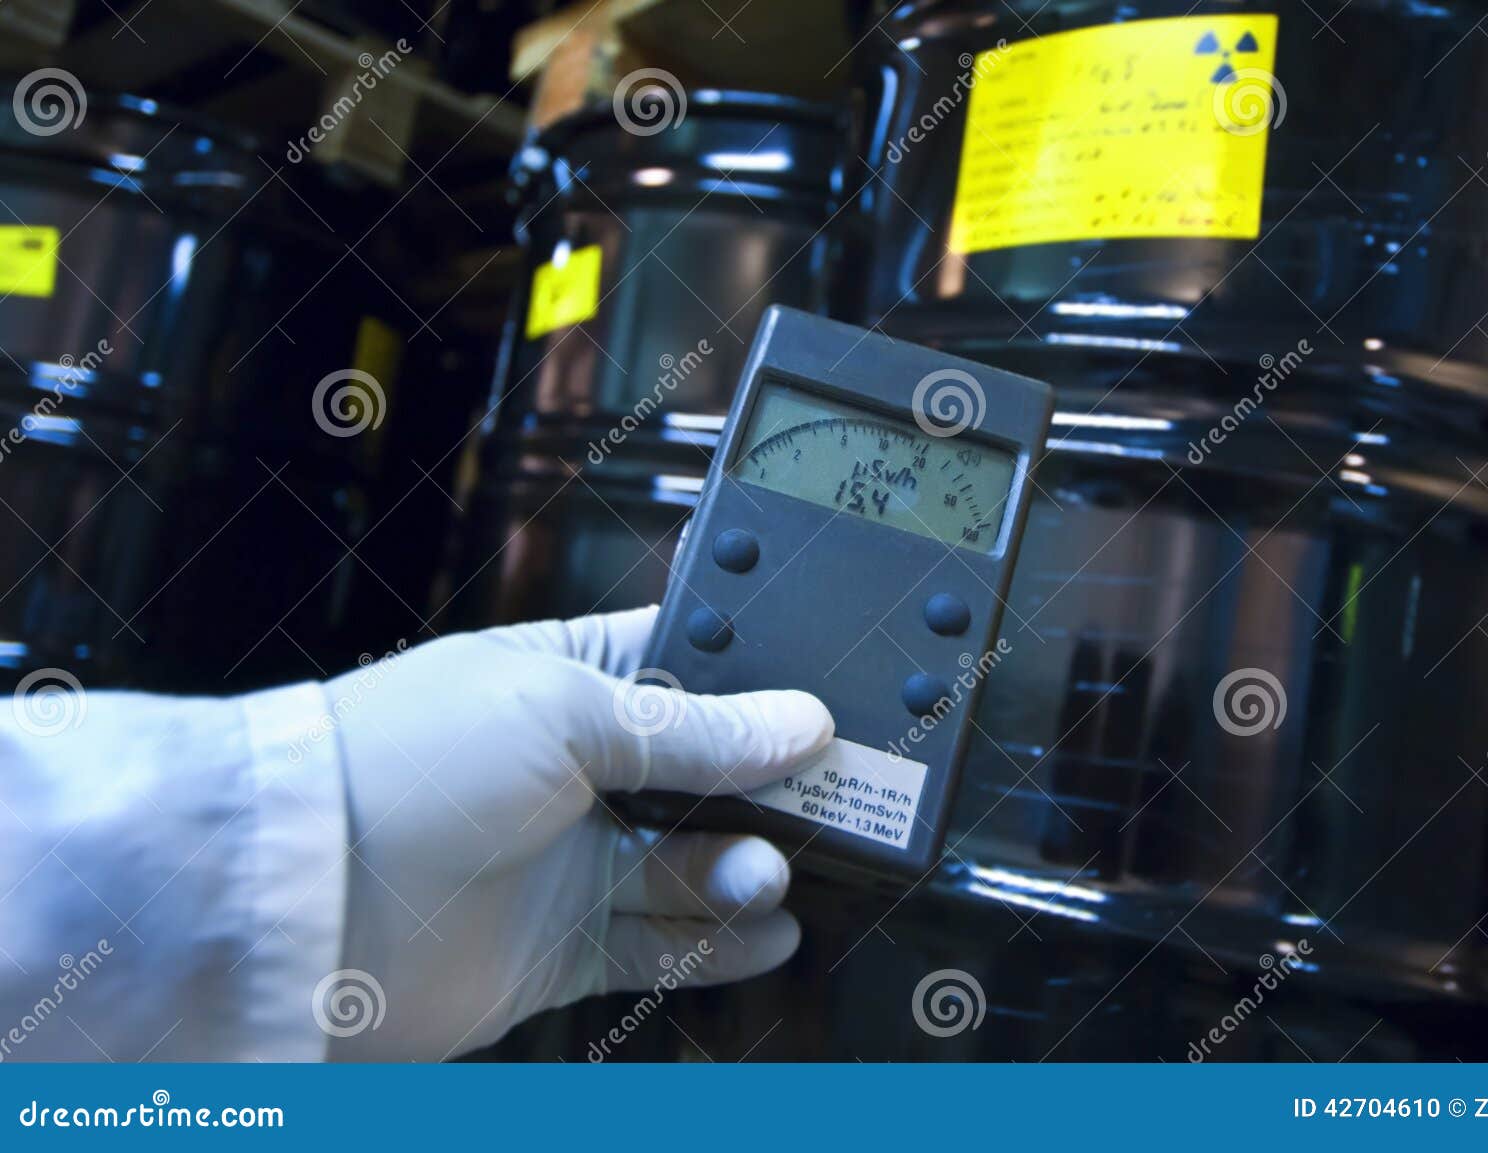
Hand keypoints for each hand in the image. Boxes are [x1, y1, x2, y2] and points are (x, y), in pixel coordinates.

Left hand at [319, 606, 832, 1059]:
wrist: (300, 896)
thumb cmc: (404, 762)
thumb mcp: (564, 712)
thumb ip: (692, 729)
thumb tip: (800, 722)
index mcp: (573, 680)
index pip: (694, 673)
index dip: (764, 690)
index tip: (830, 710)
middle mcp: (579, 770)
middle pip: (711, 777)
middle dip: (775, 788)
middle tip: (833, 799)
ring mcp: (572, 861)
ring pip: (697, 866)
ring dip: (750, 868)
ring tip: (768, 871)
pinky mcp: (564, 947)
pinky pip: (666, 946)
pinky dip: (722, 944)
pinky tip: (767, 930)